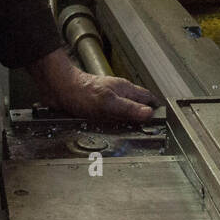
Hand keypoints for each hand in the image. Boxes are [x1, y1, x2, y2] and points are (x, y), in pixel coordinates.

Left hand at [29, 47, 156, 123]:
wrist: (57, 87)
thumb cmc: (80, 91)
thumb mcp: (108, 102)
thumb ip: (128, 108)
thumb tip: (148, 114)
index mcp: (125, 90)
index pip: (147, 98)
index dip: (156, 109)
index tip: (162, 121)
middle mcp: (117, 93)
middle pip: (137, 104)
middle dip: (144, 116)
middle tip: (150, 130)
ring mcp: (106, 99)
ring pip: (124, 110)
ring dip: (129, 121)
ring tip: (135, 133)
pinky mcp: (95, 106)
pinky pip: (110, 115)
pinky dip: (114, 124)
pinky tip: (113, 131)